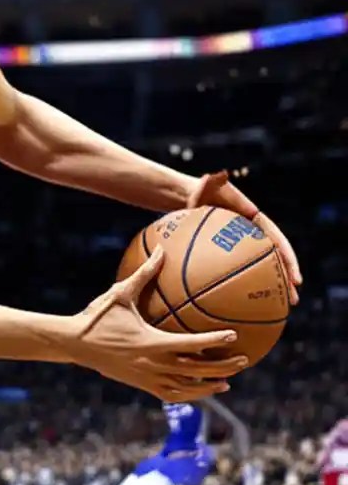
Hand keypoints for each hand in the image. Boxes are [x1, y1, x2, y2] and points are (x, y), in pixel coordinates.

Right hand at [69, 247, 247, 401]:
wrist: (74, 343)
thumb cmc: (97, 317)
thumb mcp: (120, 293)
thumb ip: (144, 274)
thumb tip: (161, 250)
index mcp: (152, 342)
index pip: (192, 344)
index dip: (215, 340)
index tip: (234, 335)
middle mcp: (153, 363)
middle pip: (197, 370)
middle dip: (223, 366)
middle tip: (243, 359)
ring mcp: (147, 377)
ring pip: (186, 388)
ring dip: (208, 386)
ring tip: (226, 382)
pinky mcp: (140, 384)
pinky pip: (170, 394)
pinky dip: (187, 395)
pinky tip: (198, 391)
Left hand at [188, 171, 302, 302]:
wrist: (189, 198)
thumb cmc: (199, 192)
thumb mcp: (207, 185)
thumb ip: (213, 182)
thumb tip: (219, 174)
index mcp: (256, 221)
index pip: (277, 241)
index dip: (288, 259)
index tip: (296, 277)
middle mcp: (254, 234)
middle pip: (275, 259)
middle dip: (286, 280)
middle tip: (293, 300)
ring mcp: (243, 245)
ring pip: (260, 268)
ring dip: (270, 287)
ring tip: (277, 309)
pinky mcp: (230, 253)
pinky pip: (238, 271)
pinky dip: (242, 286)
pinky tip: (240, 305)